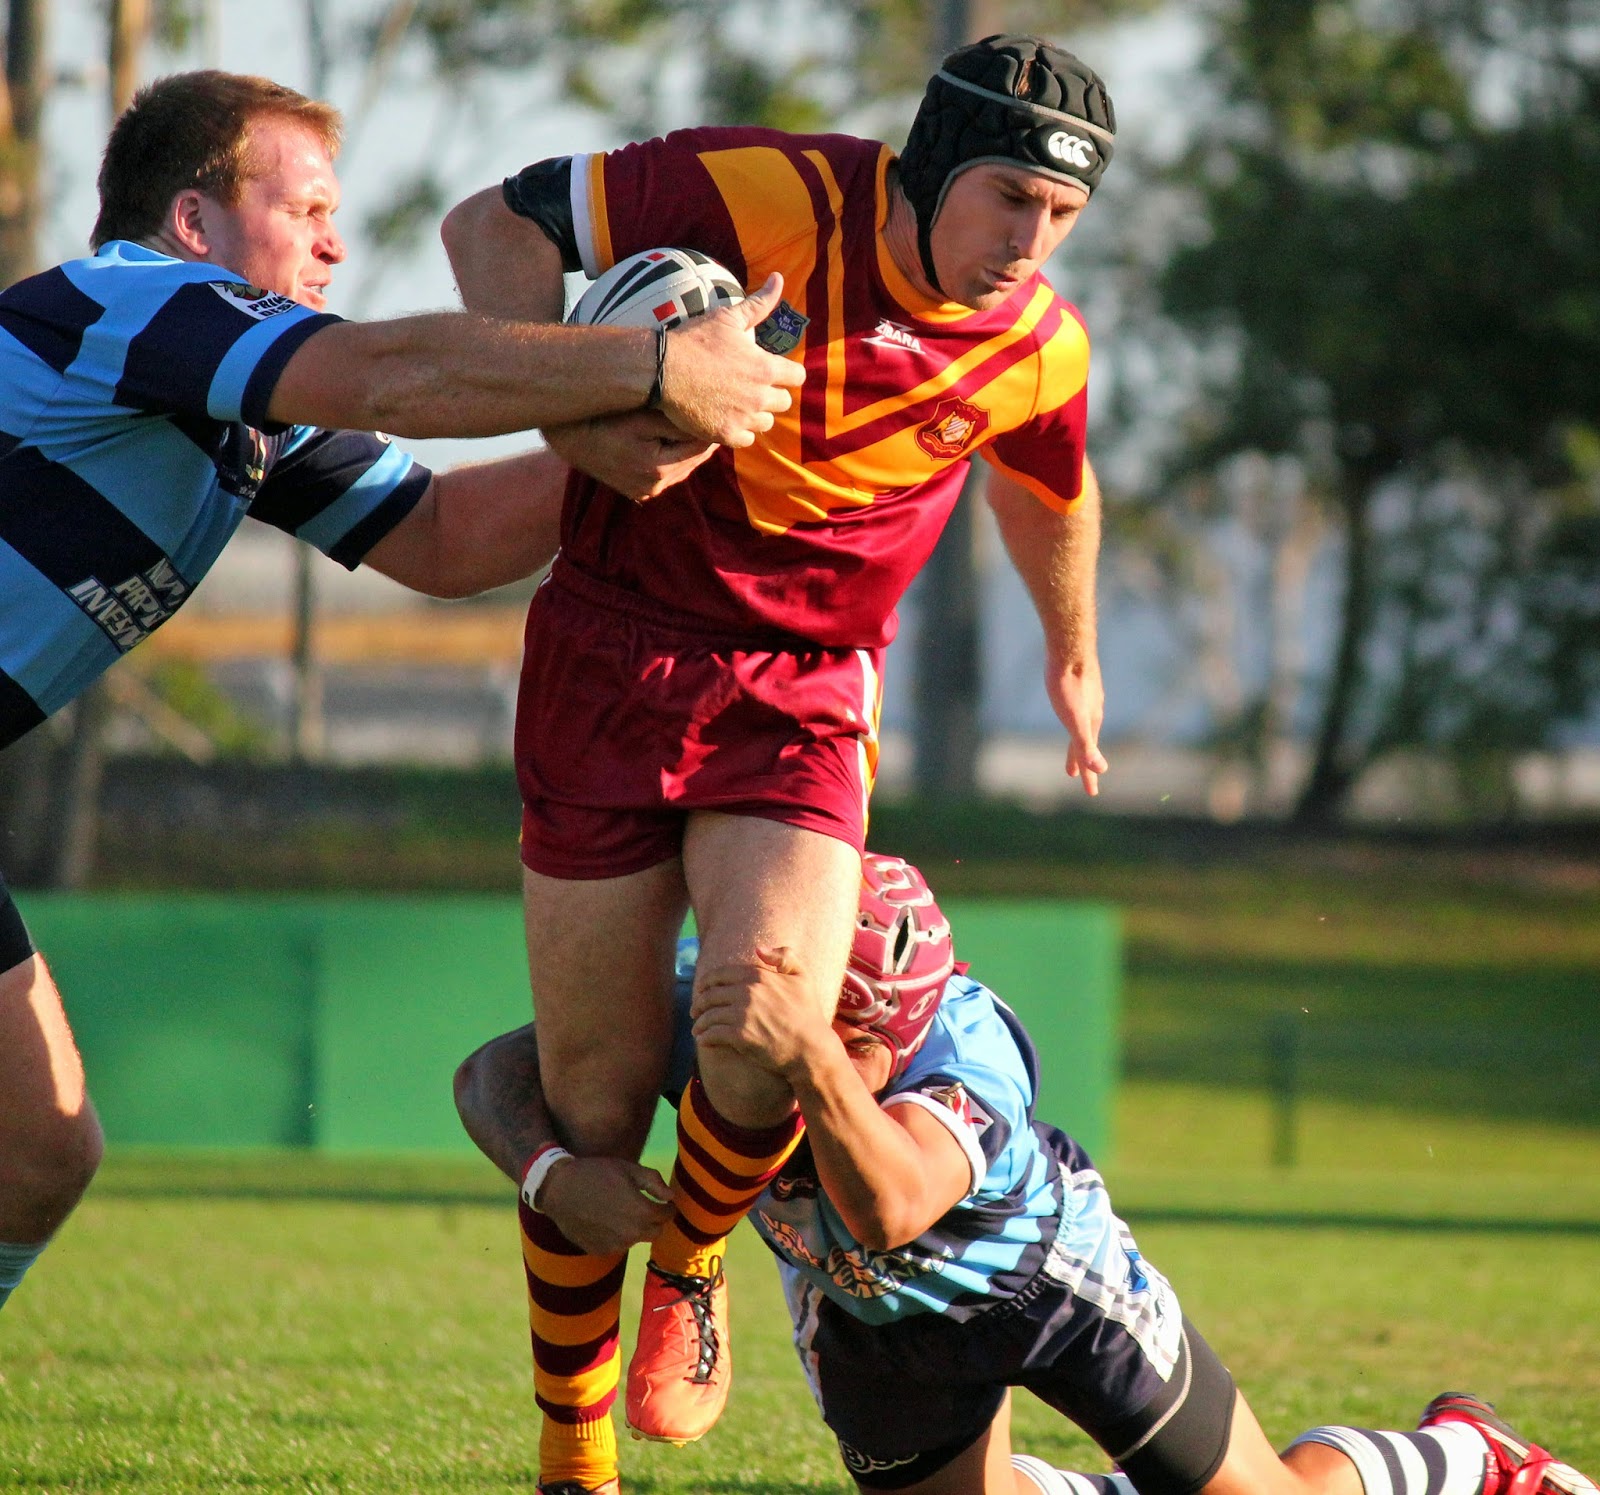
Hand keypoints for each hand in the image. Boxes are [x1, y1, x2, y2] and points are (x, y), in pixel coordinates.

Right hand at [537, 1155, 675, 1254]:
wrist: (559, 1189)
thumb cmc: (596, 1173)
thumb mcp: (628, 1168)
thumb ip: (653, 1182)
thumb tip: (670, 1197)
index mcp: (642, 1212)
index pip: (667, 1215)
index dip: (667, 1207)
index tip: (664, 1202)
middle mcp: (632, 1234)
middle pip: (656, 1232)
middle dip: (655, 1220)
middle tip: (645, 1207)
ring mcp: (615, 1245)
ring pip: (636, 1239)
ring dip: (635, 1228)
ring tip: (620, 1211)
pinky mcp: (600, 1251)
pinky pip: (618, 1245)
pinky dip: (617, 1235)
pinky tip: (605, 1220)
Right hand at [544, 409, 716, 501]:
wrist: (568, 436)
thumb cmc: (604, 419)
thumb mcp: (643, 416)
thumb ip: (677, 421)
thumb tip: (710, 420)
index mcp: (657, 470)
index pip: (699, 449)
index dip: (713, 428)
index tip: (724, 412)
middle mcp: (652, 487)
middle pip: (692, 462)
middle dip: (705, 440)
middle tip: (720, 419)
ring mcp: (643, 492)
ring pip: (681, 469)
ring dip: (691, 451)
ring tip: (702, 428)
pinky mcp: (636, 492)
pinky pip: (666, 475)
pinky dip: (674, 459)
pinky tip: (678, 442)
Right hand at [659, 274, 804, 447]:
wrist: (663, 370)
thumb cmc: (695, 341)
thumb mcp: (728, 317)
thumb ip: (759, 304)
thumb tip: (779, 279)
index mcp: (765, 368)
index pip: (797, 377)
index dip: (787, 373)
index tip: (773, 371)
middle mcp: (760, 396)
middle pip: (783, 402)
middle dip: (772, 394)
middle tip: (750, 386)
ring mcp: (744, 418)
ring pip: (765, 423)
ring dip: (757, 414)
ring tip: (738, 403)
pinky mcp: (727, 435)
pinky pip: (746, 440)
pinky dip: (739, 431)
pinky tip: (726, 418)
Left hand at [691, 946, 833, 1081]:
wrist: (811, 1048)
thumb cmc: (808, 1013)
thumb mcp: (803, 977)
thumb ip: (785, 956)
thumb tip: (758, 948)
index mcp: (758, 976)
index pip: (720, 974)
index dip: (706, 982)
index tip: (702, 990)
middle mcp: (747, 992)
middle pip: (710, 994)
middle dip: (699, 1003)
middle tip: (695, 1011)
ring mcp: (742, 1014)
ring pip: (708, 1015)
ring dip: (699, 1022)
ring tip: (697, 1029)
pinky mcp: (739, 1036)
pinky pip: (712, 1033)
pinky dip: (704, 1037)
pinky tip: (703, 1040)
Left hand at [1045, 648, 1107, 795]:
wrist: (1069, 646)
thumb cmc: (1068, 683)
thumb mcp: (1075, 719)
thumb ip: (1086, 745)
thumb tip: (1101, 771)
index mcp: (1091, 723)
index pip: (1090, 757)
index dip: (1089, 776)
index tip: (1091, 794)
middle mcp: (1093, 711)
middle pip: (1085, 742)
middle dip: (1081, 761)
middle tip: (1074, 776)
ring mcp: (1088, 697)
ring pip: (1082, 725)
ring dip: (1078, 740)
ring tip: (1071, 749)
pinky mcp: (1079, 682)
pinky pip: (1078, 707)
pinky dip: (1076, 719)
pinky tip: (1070, 710)